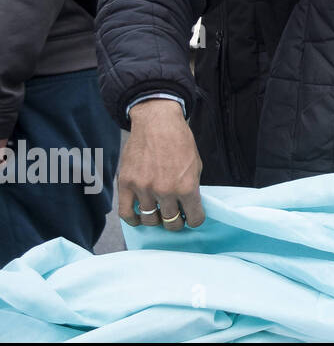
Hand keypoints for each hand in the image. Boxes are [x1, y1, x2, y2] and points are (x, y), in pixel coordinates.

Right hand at [117, 99, 204, 231]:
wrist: (157, 123)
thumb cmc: (180, 141)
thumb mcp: (196, 165)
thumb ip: (192, 188)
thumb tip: (189, 207)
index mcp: (186, 186)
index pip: (194, 218)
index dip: (195, 220)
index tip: (192, 218)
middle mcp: (165, 191)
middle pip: (170, 222)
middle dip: (176, 222)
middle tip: (176, 217)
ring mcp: (143, 188)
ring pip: (149, 219)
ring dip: (156, 219)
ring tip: (159, 213)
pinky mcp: (126, 184)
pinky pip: (126, 213)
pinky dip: (133, 219)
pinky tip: (139, 217)